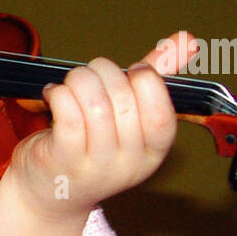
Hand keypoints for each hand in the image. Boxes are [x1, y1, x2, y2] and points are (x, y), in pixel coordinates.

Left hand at [0, 31, 195, 235]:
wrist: (50, 195)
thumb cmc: (90, 146)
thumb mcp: (128, 118)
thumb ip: (156, 78)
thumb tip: (186, 40)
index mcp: (153, 152)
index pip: (161, 115)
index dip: (148, 82)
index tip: (133, 71)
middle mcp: (127, 164)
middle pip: (124, 100)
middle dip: (104, 72)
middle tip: (91, 74)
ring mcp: (94, 166)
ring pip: (94, 103)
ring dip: (79, 79)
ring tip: (71, 83)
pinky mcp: (62, 160)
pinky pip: (67, 114)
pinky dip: (59, 93)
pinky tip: (53, 95)